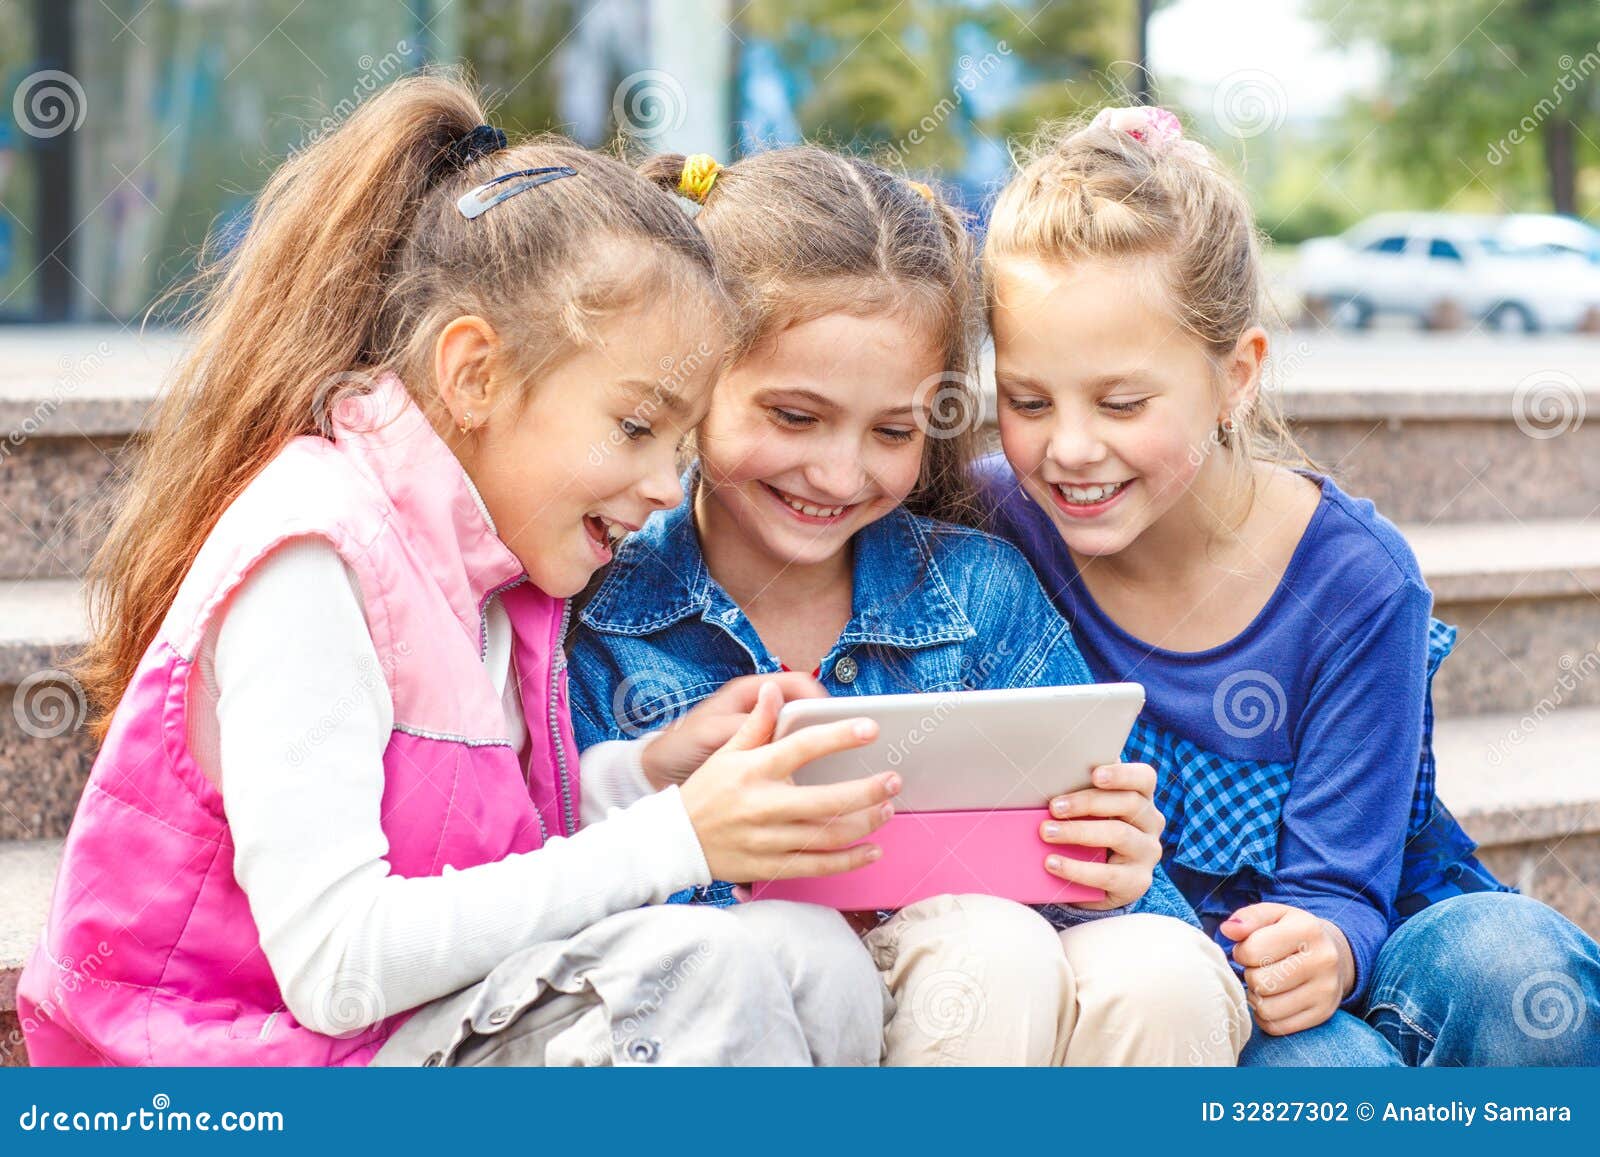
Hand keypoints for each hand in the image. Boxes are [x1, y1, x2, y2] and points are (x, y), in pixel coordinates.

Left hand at [640, 671, 827, 788]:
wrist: (659, 772)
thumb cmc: (683, 745)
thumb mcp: (711, 734)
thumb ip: (743, 724)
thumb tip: (774, 708)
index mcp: (751, 696)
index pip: (797, 685)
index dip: (821, 696)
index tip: (838, 715)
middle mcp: (762, 713)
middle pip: (810, 711)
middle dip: (833, 727)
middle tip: (853, 745)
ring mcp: (766, 738)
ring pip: (807, 739)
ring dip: (826, 753)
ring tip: (844, 770)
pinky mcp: (765, 763)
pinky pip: (796, 762)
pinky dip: (810, 773)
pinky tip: (820, 788)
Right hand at [679, 683, 899, 882]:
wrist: (675, 842)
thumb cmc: (705, 792)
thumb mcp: (725, 753)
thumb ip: (755, 723)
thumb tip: (772, 689)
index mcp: (753, 770)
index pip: (802, 747)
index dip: (839, 736)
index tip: (869, 728)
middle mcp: (763, 805)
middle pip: (826, 800)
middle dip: (867, 791)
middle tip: (893, 780)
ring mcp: (768, 840)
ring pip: (828, 836)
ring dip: (865, 823)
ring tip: (888, 809)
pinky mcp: (771, 866)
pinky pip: (818, 866)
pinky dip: (850, 860)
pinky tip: (872, 849)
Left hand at [1039, 762, 1163, 909]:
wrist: (1096, 883)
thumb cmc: (1089, 834)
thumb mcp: (1089, 812)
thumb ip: (1081, 793)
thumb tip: (1052, 777)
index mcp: (1141, 798)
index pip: (1144, 778)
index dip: (1122, 774)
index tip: (1095, 774)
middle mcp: (1151, 823)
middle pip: (1129, 803)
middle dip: (1088, 802)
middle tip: (1054, 807)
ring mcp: (1147, 852)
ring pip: (1119, 835)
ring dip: (1078, 832)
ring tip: (1047, 833)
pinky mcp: (1137, 881)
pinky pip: (1108, 874)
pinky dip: (1076, 868)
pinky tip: (1052, 863)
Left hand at [1222, 902, 1354, 1035]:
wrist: (1331, 954)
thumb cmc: (1292, 932)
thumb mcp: (1273, 915)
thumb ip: (1249, 917)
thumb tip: (1228, 929)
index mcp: (1308, 929)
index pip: (1253, 951)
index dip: (1242, 952)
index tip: (1249, 950)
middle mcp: (1323, 961)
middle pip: (1260, 982)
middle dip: (1250, 975)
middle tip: (1258, 969)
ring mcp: (1326, 991)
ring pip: (1267, 1009)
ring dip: (1257, 998)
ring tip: (1265, 984)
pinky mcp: (1323, 1014)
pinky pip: (1277, 1027)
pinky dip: (1266, 1017)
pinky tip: (1273, 999)